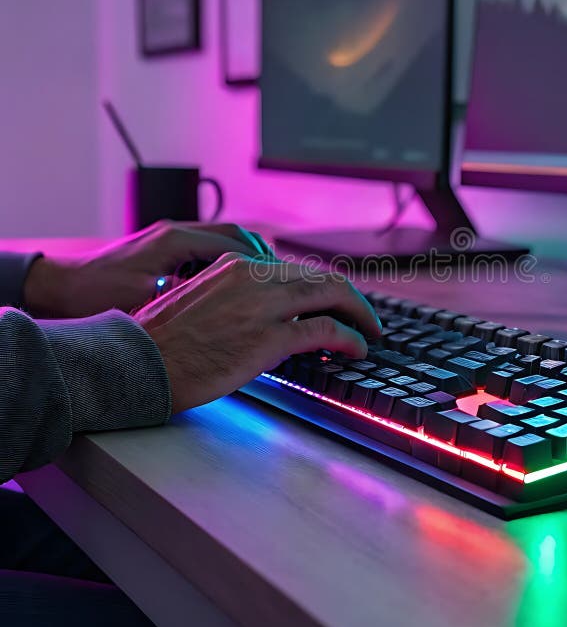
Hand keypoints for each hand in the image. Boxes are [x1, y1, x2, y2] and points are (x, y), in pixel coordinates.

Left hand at [23, 221, 272, 317]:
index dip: (260, 258)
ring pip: (220, 239)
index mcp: (174, 240)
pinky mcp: (163, 248)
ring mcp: (169, 238)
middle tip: (281, 273)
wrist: (63, 286)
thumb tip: (225, 302)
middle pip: (232, 234)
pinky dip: (225, 259)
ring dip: (244, 254)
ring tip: (264, 276)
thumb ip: (187, 297)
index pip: (233, 240)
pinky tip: (233, 280)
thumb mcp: (147, 300)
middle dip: (260, 252)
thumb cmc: (97, 293)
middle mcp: (174, 232)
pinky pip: (205, 247)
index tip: (280, 274)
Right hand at [133, 253, 381, 413]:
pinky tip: (357, 349)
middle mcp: (254, 276)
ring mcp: (263, 305)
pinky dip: (350, 338)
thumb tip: (265, 309)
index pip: (297, 269)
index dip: (325, 286)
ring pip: (332, 294)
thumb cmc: (162, 340)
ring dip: (359, 313)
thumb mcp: (199, 298)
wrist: (137, 362)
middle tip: (365, 316)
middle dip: (351, 296)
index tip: (338, 301)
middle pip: (322, 276)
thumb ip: (234, 294)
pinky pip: (326, 330)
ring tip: (370, 331)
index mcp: (236, 264)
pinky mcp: (269, 337)